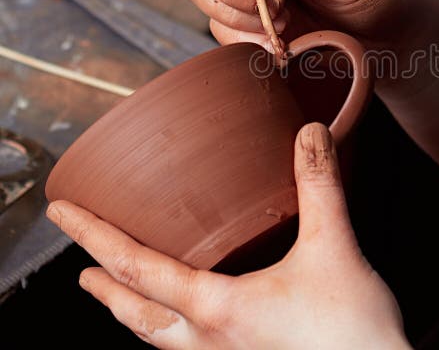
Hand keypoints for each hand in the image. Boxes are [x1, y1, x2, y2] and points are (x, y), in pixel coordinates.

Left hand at [47, 123, 409, 349]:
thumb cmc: (352, 331)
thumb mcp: (335, 246)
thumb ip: (320, 185)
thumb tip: (310, 134)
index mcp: (217, 307)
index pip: (135, 268)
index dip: (93, 237)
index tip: (61, 213)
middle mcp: (210, 340)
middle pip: (136, 314)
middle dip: (103, 287)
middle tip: (80, 270)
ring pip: (160, 339)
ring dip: (132, 313)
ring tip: (119, 297)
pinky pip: (190, 348)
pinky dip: (171, 329)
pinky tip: (191, 323)